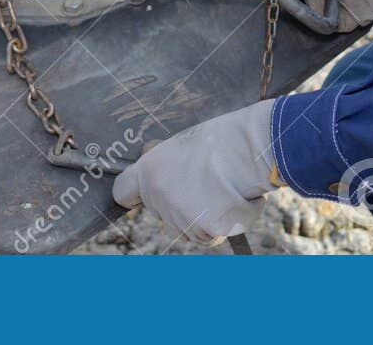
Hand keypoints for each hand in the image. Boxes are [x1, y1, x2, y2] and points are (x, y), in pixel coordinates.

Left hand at [112, 99, 276, 244]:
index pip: (123, 192)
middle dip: (182, 205)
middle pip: (164, 214)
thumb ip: (168, 165)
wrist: (249, 147)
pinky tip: (237, 198)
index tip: (139, 196)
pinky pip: (213, 234)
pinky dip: (227, 222)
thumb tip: (168, 176)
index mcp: (149, 170)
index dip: (133, 195)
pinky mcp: (205, 230)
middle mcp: (158, 196)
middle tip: (206, 182)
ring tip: (226, 187)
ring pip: (190, 228)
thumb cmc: (222, 138)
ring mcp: (180, 217)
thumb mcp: (183, 144)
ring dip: (207, 216)